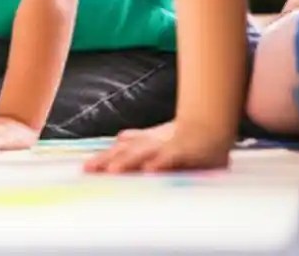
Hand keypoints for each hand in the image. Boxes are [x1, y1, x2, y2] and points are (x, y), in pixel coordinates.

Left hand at [83, 120, 234, 172]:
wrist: (212, 128)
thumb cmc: (186, 137)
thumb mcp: (160, 138)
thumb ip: (140, 139)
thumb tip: (120, 139)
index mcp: (144, 143)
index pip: (119, 152)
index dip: (102, 159)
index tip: (86, 168)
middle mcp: (152, 144)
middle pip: (125, 153)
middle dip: (107, 161)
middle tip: (91, 170)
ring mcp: (166, 147)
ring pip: (144, 154)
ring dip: (127, 161)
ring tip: (113, 170)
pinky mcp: (184, 151)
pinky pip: (170, 157)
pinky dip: (160, 162)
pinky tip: (150, 170)